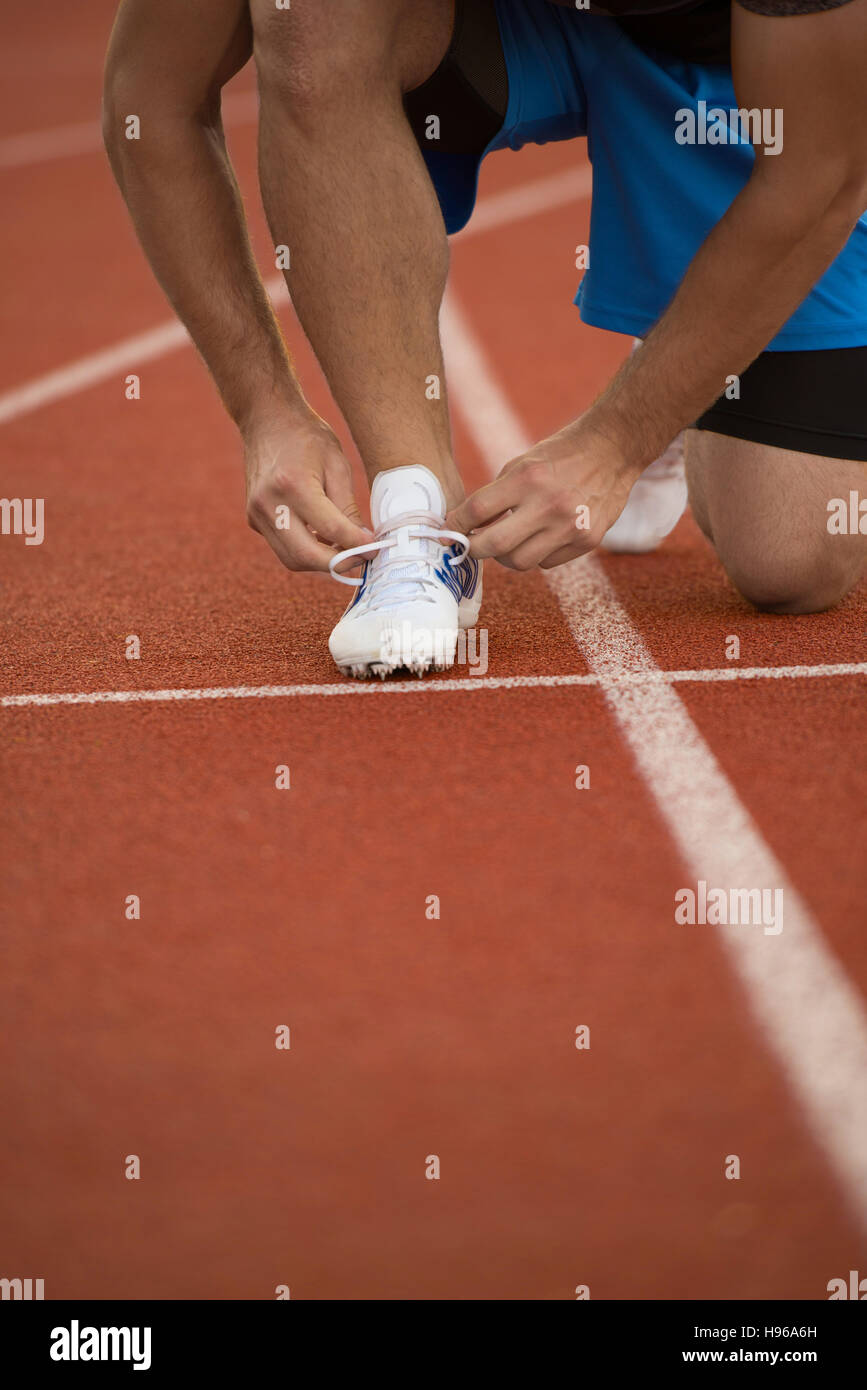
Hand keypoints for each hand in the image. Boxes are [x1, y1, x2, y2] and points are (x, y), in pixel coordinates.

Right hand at [244, 409, 370, 571]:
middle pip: (306, 556)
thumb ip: (349, 508)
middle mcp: (269, 504)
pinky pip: (282, 547)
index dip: (358, 544)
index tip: (376, 548)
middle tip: (362, 557)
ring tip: (345, 549)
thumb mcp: (338, 465)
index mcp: (293, 484)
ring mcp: (256, 514)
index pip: (331, 529)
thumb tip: (363, 542)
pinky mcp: (253, 520)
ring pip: (291, 559)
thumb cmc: (306, 437)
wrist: (267, 420)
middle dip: (339, 564)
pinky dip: (305, 549)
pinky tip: (323, 537)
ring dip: (321, 562)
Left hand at [447, 423, 638, 569]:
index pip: (477, 510)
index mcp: (527, 478)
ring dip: (506, 555)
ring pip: (520, 562)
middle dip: (474, 549)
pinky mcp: (587, 540)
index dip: (456, 525)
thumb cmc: (560, 455)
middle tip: (470, 545)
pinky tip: (540, 537)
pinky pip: (547, 562)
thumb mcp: (522, 464)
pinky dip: (536, 554)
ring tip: (508, 540)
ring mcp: (570, 526)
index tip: (447, 531)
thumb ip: (495, 496)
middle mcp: (549, 504)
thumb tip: (465, 529)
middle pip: (494, 546)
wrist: (612, 450)